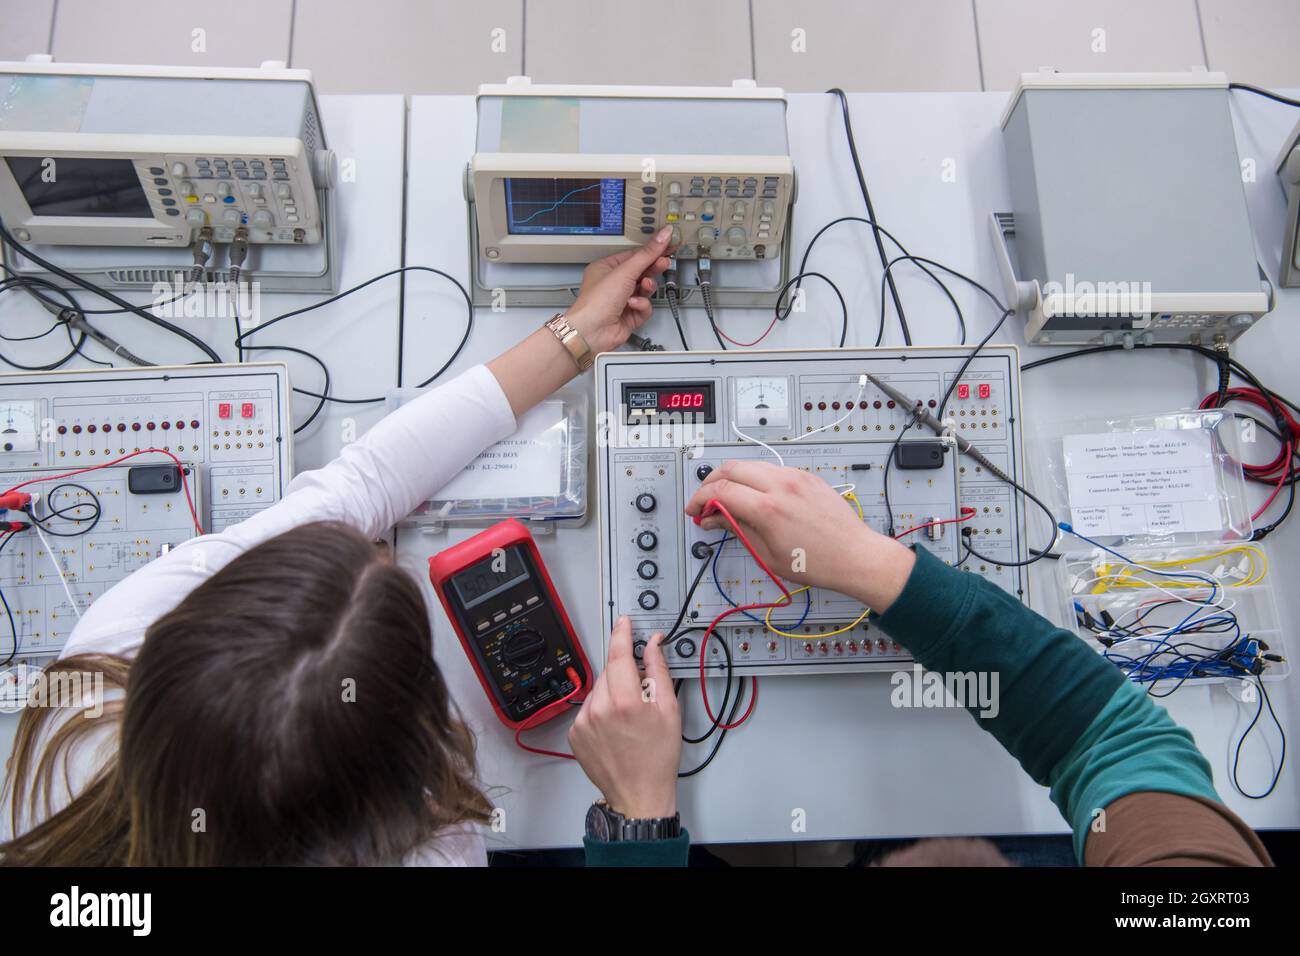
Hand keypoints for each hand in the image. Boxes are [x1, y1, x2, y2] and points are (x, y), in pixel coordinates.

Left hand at [564, 228, 672, 353]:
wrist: (592, 332)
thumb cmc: (596, 302)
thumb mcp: (625, 272)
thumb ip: (647, 254)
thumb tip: (662, 237)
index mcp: (607, 268)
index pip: (634, 254)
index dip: (651, 249)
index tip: (667, 244)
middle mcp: (614, 284)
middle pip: (642, 271)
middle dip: (653, 268)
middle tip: (663, 262)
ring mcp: (622, 300)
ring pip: (645, 289)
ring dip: (647, 288)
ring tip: (645, 286)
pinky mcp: (629, 316)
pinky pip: (645, 306)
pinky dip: (642, 305)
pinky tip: (633, 305)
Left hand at [568, 616, 679, 818]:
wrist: (638, 794)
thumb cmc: (657, 757)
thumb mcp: (669, 710)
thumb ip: (659, 671)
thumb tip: (654, 645)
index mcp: (626, 701)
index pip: (619, 654)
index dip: (621, 633)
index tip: (623, 622)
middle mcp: (600, 709)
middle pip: (609, 671)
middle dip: (623, 674)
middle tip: (639, 694)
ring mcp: (584, 722)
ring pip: (598, 689)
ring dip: (612, 693)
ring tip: (627, 717)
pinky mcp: (575, 733)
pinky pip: (588, 708)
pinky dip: (600, 710)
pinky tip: (614, 727)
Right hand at [684, 459, 916, 612]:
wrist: (855, 555)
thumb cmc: (818, 562)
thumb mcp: (767, 554)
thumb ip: (736, 529)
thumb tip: (712, 518)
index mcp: (768, 509)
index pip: (720, 490)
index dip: (699, 499)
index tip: (694, 509)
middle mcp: (781, 486)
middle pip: (730, 468)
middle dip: (710, 481)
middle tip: (705, 500)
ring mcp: (795, 477)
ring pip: (750, 464)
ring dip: (732, 477)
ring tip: (728, 498)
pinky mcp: (806, 476)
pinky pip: (771, 468)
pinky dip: (755, 477)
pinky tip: (754, 495)